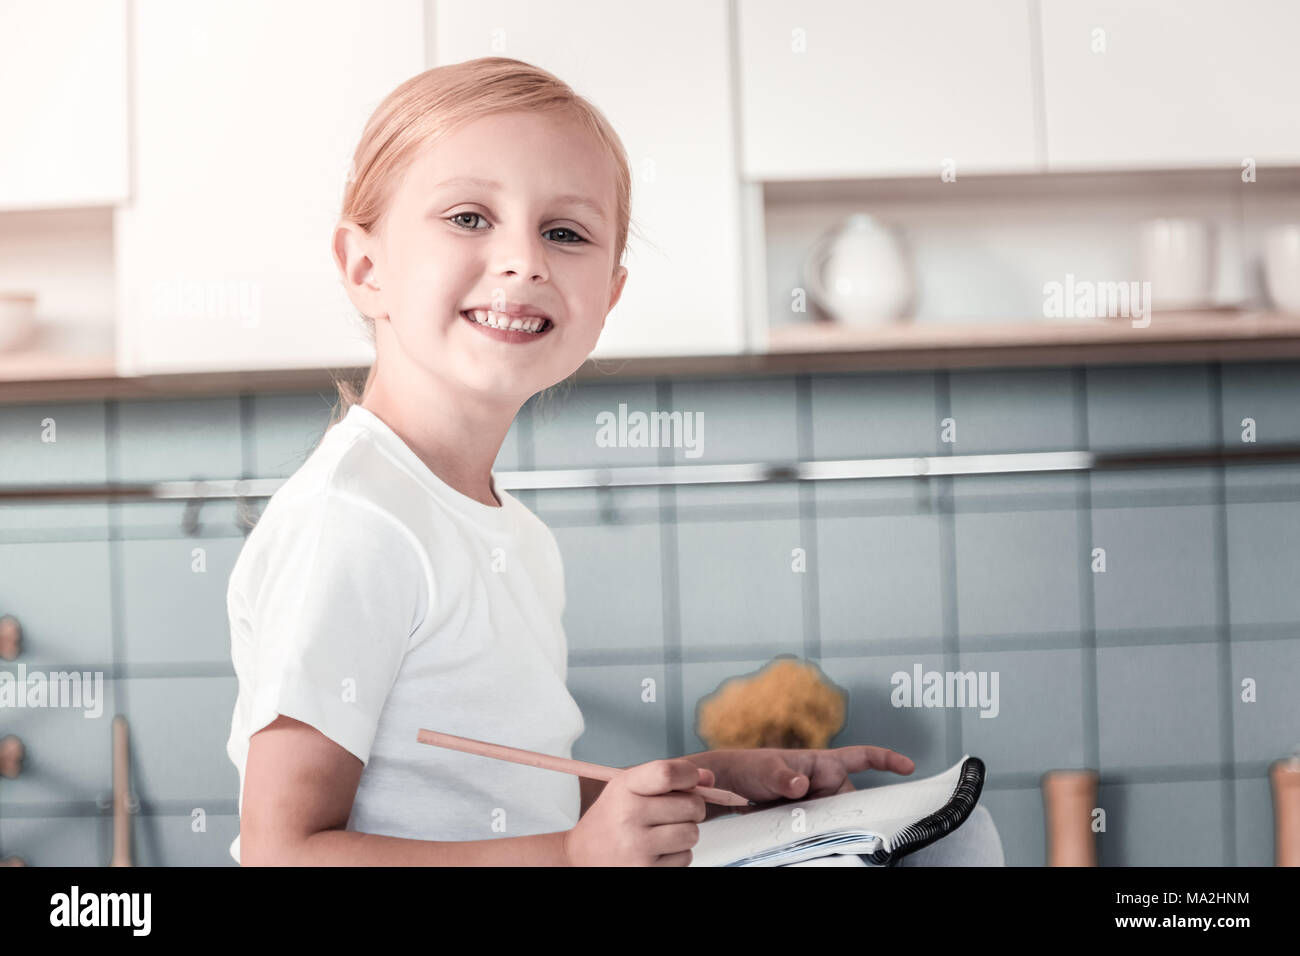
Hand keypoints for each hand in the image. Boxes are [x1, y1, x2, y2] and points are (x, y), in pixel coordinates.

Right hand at [563, 759, 714, 865]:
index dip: (689, 775)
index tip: (691, 781)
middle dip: (692, 808)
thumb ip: (668, 778)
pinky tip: (656, 851)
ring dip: (685, 833)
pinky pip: (685, 858)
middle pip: (692, 805)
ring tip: (663, 833)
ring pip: (693, 834)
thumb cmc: (611, 818)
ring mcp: (637, 846)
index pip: (668, 773)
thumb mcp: (628, 788)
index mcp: (624, 788)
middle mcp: (629, 815)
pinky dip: (677, 855)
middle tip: (676, 812)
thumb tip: (708, 779)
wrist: (580, 857)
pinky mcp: (646, 871)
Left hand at [702, 746, 913, 813]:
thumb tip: (800, 784)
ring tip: (809, 826)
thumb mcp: (767, 769)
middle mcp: (823, 782)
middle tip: (832, 820)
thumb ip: (784, 778)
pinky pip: (820, 827)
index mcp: (822, 763)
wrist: (728, 786)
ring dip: (830, 825)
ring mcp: (815, 801)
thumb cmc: (750, 767)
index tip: (908, 766)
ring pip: (837, 817)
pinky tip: (810, 839)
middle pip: (851, 798)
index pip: (862, 757)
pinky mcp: (804, 817)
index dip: (887, 760)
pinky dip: (818, 834)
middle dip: (850, 811)